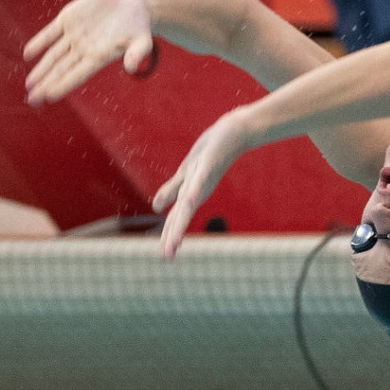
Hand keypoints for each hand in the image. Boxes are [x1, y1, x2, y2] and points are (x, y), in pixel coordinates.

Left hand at [22, 0, 155, 104]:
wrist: (132, 3)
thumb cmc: (139, 26)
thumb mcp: (142, 40)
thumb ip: (137, 54)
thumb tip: (132, 68)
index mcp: (99, 57)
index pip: (77, 74)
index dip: (63, 85)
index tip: (49, 96)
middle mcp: (84, 49)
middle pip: (61, 69)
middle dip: (46, 83)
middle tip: (32, 99)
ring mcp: (74, 35)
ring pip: (53, 55)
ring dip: (41, 69)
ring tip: (30, 85)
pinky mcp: (68, 19)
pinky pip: (50, 33)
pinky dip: (39, 42)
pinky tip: (28, 54)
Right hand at [153, 109, 256, 257]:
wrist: (234, 132)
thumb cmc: (210, 154)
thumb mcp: (185, 174)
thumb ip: (171, 191)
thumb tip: (155, 209)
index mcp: (192, 193)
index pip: (177, 217)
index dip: (170, 236)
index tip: (165, 256)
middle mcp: (198, 189)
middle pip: (182, 215)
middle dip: (173, 235)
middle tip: (167, 256)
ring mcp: (203, 176)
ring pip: (189, 201)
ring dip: (181, 219)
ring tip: (174, 239)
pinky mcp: (208, 162)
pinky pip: (199, 177)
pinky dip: (193, 188)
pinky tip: (187, 200)